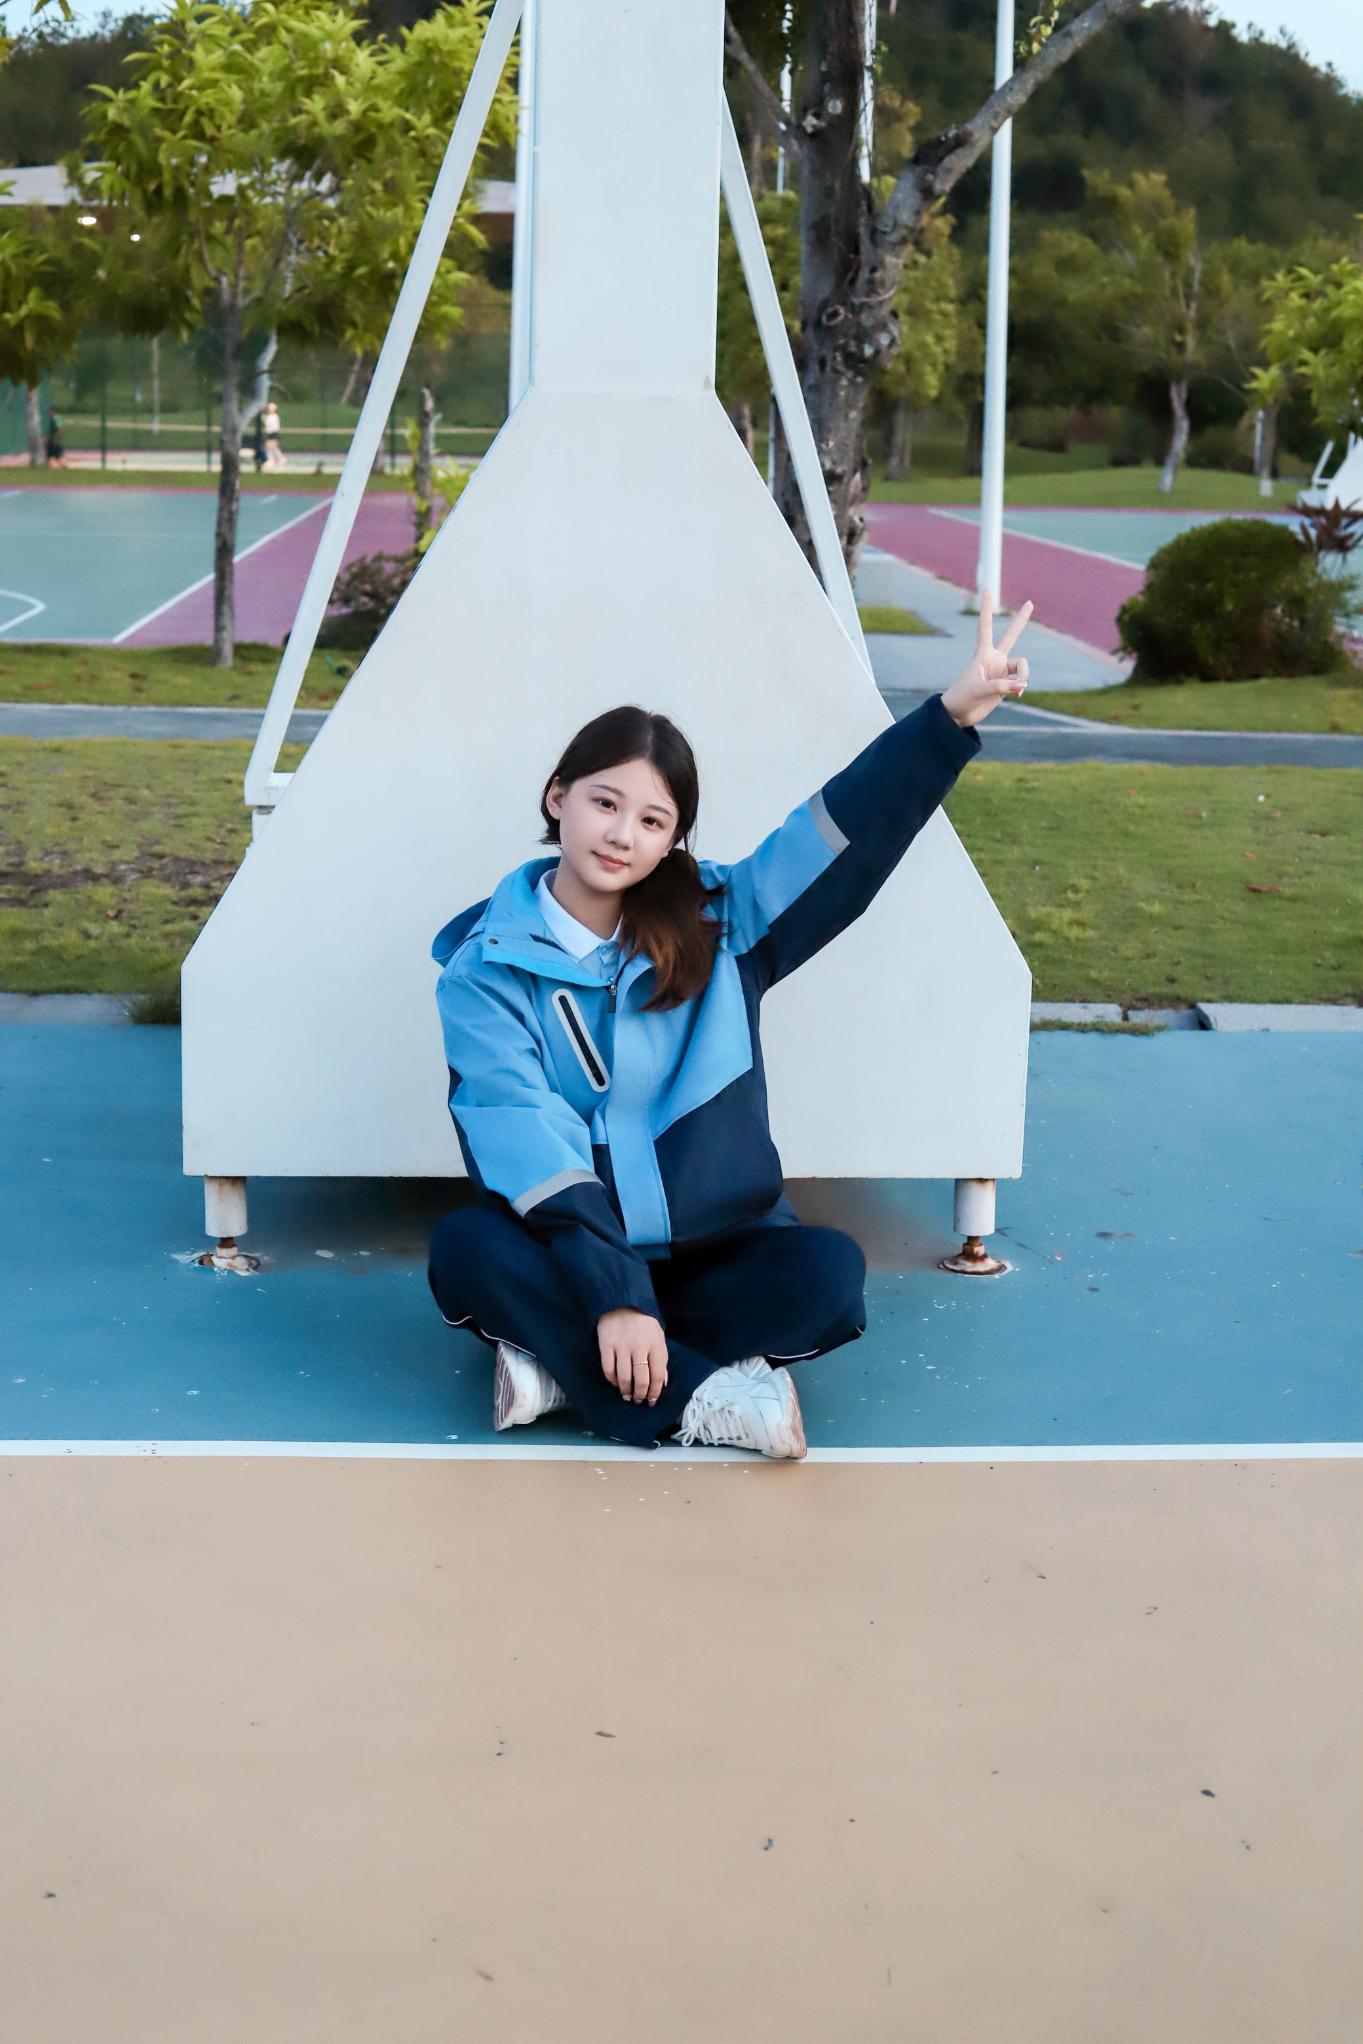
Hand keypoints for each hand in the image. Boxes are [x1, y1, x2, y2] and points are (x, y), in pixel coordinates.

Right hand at [597, 1309, 668, 1405]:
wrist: (621, 1302)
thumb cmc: (643, 1322)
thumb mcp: (658, 1337)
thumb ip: (661, 1359)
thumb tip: (662, 1382)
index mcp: (655, 1344)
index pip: (657, 1375)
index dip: (655, 1392)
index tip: (651, 1401)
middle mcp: (639, 1346)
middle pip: (640, 1379)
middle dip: (640, 1395)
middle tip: (638, 1400)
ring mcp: (621, 1346)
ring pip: (624, 1377)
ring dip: (625, 1391)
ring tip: (627, 1396)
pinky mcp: (606, 1345)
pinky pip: (608, 1369)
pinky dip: (612, 1380)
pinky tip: (615, 1383)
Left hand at [941, 590, 1032, 729]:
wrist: (958, 715)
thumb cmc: (961, 699)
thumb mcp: (978, 691)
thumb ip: (1000, 687)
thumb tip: (1021, 685)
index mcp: (983, 654)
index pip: (985, 626)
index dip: (987, 609)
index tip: (986, 590)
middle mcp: (995, 659)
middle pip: (1011, 636)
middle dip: (1021, 620)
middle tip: (1030, 603)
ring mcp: (1001, 671)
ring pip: (1022, 667)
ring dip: (1023, 676)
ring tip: (1017, 689)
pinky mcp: (1006, 685)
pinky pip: (1021, 681)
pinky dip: (1021, 687)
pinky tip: (1018, 694)